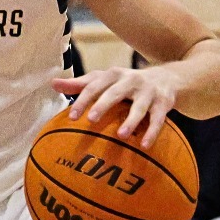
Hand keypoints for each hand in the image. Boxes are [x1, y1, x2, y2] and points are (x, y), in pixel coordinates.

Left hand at [52, 65, 181, 146]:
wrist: (166, 77)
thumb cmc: (125, 82)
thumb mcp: (104, 79)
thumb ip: (79, 84)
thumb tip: (53, 83)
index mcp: (112, 74)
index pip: (94, 86)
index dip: (82, 100)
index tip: (71, 117)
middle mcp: (130, 80)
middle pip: (114, 93)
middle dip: (103, 105)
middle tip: (91, 120)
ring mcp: (148, 91)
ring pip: (139, 107)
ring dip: (130, 121)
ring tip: (120, 136)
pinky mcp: (163, 103)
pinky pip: (158, 119)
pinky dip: (152, 132)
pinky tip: (144, 145)